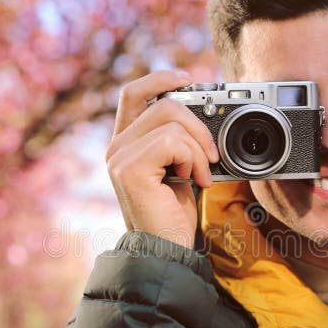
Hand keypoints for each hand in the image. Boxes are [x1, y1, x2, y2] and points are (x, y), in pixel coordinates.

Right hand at [107, 70, 219, 248]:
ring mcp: (119, 156)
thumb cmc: (173, 213)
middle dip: (198, 125)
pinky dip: (191, 159)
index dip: (160, 78)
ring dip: (197, 148)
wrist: (166, 249)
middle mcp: (117, 146)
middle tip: (211, 155)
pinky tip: (191, 181)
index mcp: (127, 142)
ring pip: (171, 120)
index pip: (134, 92)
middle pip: (163, 103)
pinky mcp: (128, 168)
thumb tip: (203, 112)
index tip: (190, 80)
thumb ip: (179, 139)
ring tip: (200, 175)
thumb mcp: (179, 166)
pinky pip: (171, 141)